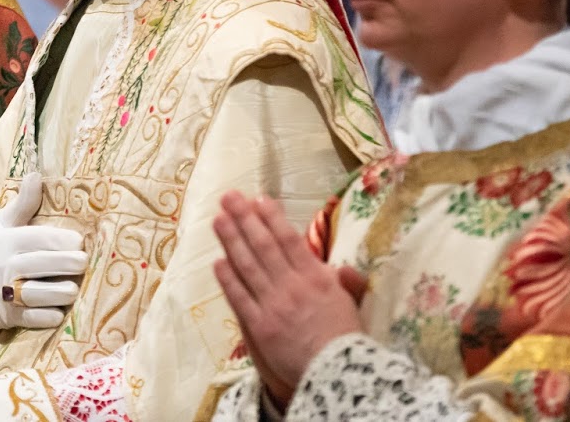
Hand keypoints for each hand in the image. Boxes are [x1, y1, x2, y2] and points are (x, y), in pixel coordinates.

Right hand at [0, 172, 85, 332]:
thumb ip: (22, 204)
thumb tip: (36, 175)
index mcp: (8, 240)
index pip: (42, 238)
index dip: (66, 241)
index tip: (80, 242)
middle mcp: (7, 266)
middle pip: (45, 265)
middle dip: (71, 264)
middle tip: (83, 263)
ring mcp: (7, 293)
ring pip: (40, 293)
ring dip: (62, 292)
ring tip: (74, 288)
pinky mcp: (7, 317)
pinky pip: (32, 319)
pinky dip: (47, 316)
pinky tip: (59, 312)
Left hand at [212, 192, 363, 405]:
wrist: (337, 373)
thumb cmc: (345, 337)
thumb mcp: (351, 303)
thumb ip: (347, 282)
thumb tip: (344, 267)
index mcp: (316, 277)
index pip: (289, 239)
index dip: (271, 218)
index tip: (258, 199)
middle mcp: (292, 285)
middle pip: (263, 246)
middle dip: (245, 219)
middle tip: (228, 197)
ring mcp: (273, 305)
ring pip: (247, 266)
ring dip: (231, 240)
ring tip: (218, 219)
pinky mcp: (260, 325)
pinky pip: (240, 297)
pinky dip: (228, 278)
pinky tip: (217, 261)